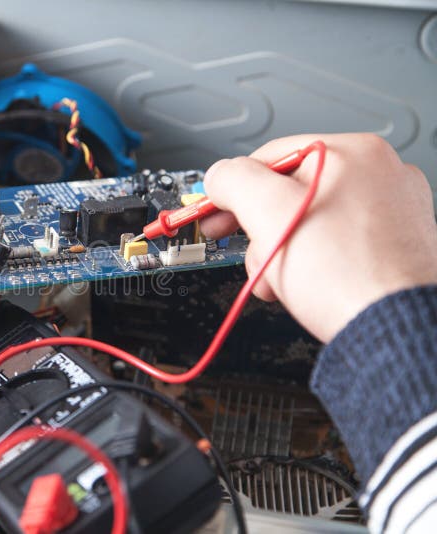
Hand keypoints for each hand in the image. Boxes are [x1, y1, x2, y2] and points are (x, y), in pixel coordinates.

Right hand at [201, 133, 436, 341]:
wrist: (393, 329)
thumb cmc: (346, 276)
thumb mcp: (267, 212)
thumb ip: (233, 181)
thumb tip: (220, 176)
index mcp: (354, 152)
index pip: (271, 158)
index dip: (234, 189)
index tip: (216, 212)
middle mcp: (381, 174)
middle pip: (289, 193)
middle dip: (261, 230)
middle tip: (246, 250)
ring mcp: (392, 211)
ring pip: (310, 222)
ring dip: (283, 252)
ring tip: (280, 279)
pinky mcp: (395, 245)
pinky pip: (336, 244)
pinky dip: (314, 263)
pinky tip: (306, 284)